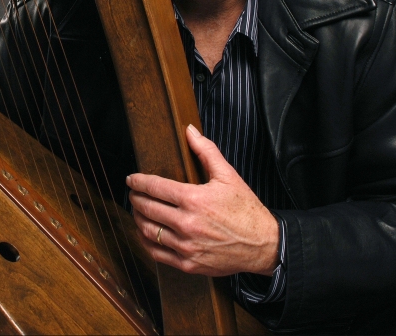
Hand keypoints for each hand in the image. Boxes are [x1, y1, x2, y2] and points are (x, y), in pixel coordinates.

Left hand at [126, 125, 279, 276]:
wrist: (263, 244)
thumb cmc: (246, 210)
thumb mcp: (228, 176)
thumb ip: (206, 151)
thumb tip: (189, 130)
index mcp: (194, 199)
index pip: (155, 187)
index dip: (138, 182)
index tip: (131, 179)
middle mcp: (187, 223)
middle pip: (147, 208)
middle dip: (136, 198)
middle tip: (133, 193)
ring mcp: (187, 246)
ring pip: (148, 231)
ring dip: (138, 218)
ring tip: (138, 210)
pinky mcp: (189, 264)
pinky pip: (157, 253)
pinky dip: (146, 241)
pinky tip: (146, 233)